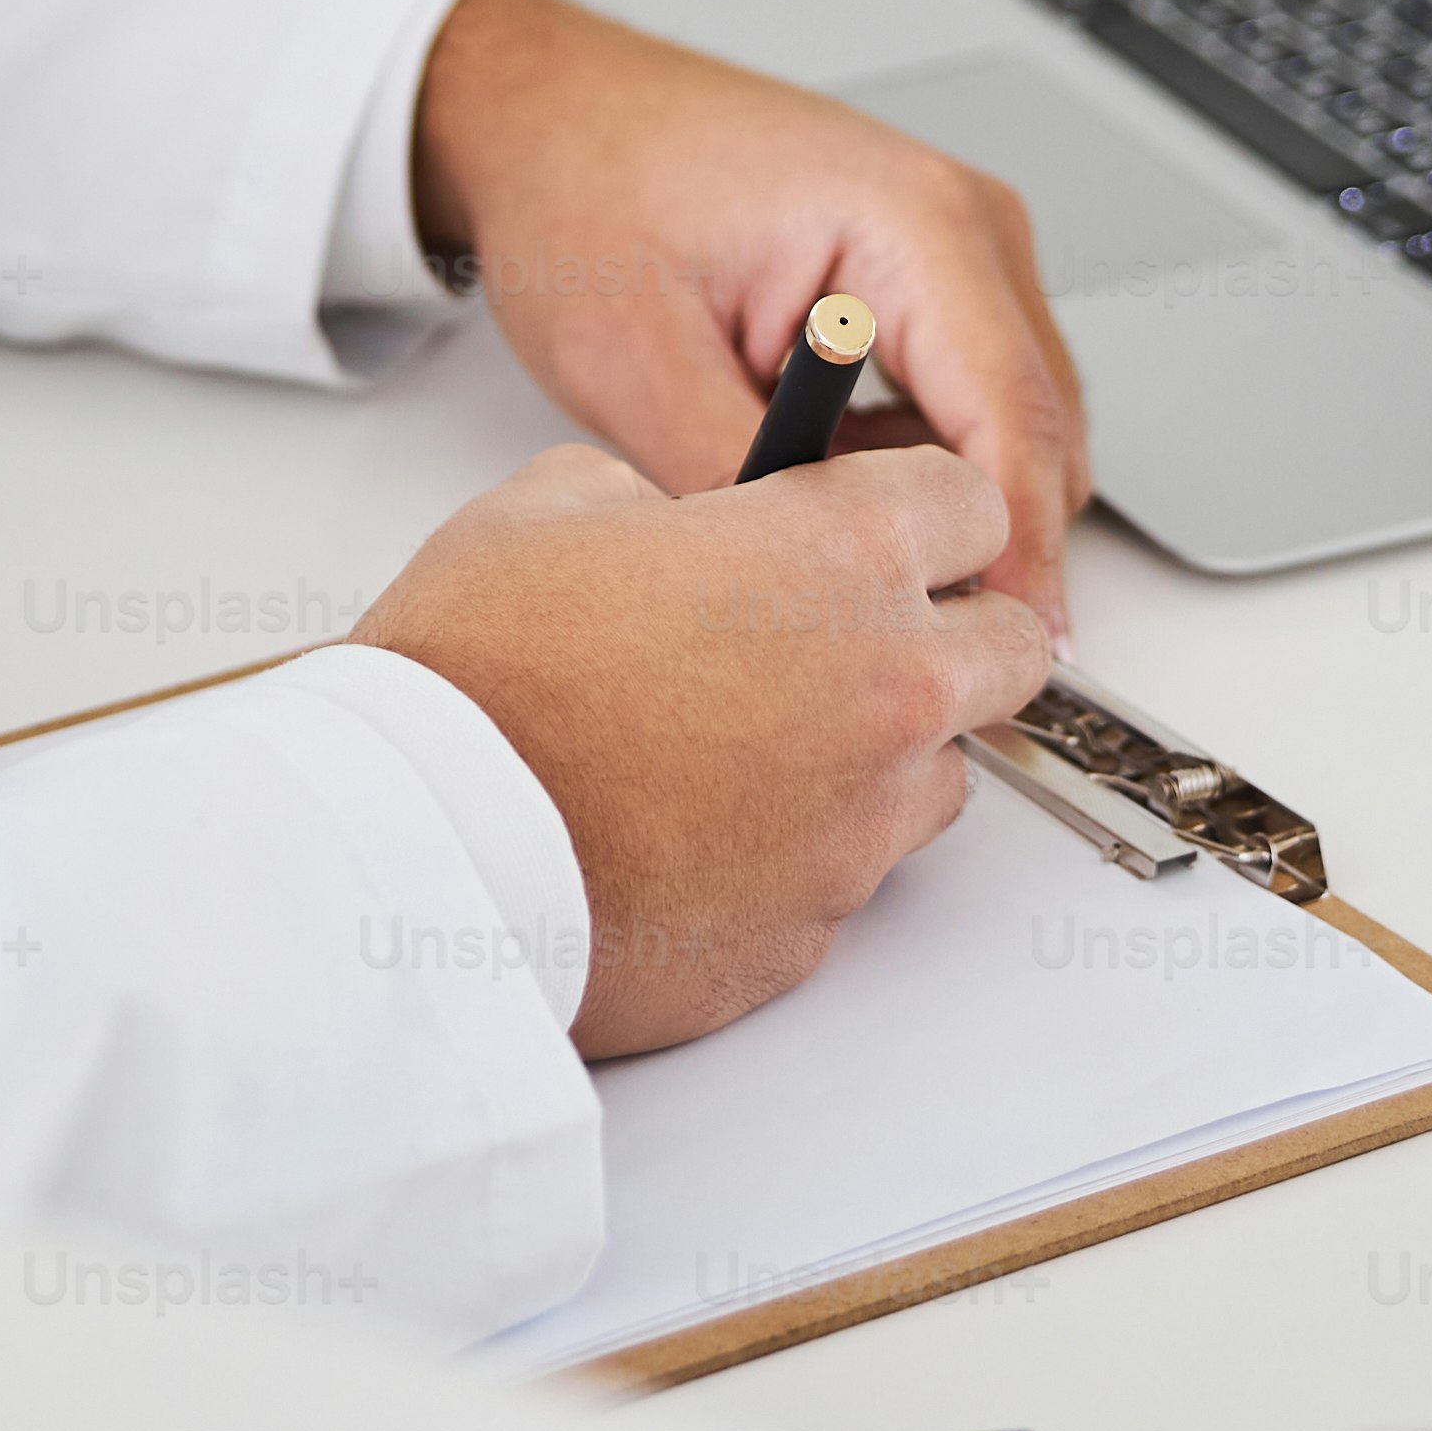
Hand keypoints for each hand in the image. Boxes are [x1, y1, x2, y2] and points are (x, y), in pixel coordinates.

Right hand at [352, 440, 1056, 1055]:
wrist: (422, 843)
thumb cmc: (478, 674)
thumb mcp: (557, 499)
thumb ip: (665, 500)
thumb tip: (678, 530)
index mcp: (841, 555)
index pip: (977, 506)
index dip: (920, 514)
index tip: (884, 530)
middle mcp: (885, 690)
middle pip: (1009, 652)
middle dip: (946, 637)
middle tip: (846, 638)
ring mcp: (860, 825)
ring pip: (937, 779)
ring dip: (875, 759)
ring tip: (743, 749)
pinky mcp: (814, 931)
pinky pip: (842, 878)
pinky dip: (792, 855)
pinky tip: (693, 834)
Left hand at [410, 0, 1095, 622]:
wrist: (549, 110)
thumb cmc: (585, 188)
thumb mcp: (639, 365)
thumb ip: (747, 487)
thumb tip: (823, 588)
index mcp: (913, 223)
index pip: (1011, 422)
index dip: (1017, 555)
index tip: (1010, 651)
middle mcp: (963, 222)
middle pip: (1038, 429)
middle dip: (988, 537)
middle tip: (896, 626)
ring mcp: (956, 243)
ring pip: (1010, 419)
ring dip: (943, 495)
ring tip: (820, 530)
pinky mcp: (928, 268)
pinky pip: (966, 393)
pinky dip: (916, 456)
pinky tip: (820, 473)